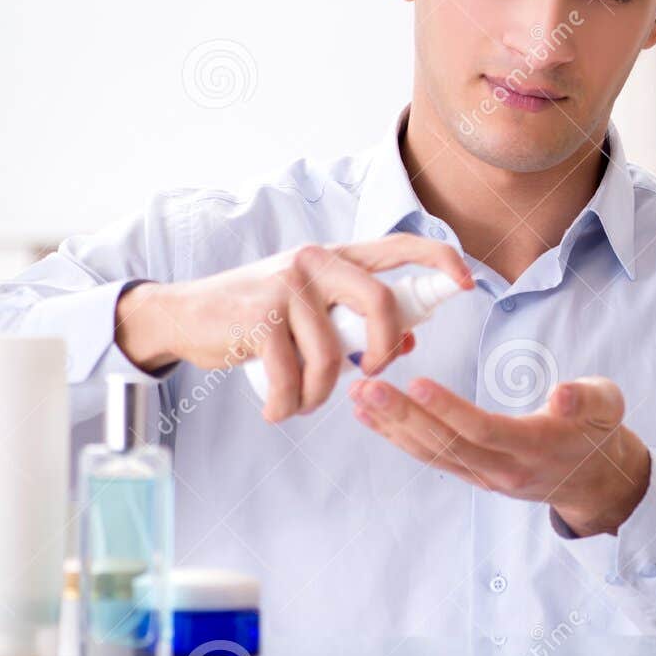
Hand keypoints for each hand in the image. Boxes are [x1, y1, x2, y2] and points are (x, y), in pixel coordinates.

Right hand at [114, 233, 472, 421]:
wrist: (186, 315)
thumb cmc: (258, 315)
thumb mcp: (311, 307)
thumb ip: (356, 317)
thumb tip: (411, 338)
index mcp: (336, 256)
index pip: (400, 246)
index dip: (441, 262)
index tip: (469, 284)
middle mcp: (316, 262)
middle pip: (380, 303)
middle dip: (385, 351)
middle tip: (370, 374)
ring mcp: (287, 286)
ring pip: (333, 355)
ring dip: (321, 393)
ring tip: (304, 401)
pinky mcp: (260, 317)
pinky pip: (294, 377)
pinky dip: (290, 405)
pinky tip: (279, 409)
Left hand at [349, 374, 651, 536]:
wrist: (595, 479)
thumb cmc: (597, 429)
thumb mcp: (608, 405)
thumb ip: (586, 398)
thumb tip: (561, 395)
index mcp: (537, 447)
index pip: (485, 430)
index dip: (449, 410)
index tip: (417, 383)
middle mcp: (505, 470)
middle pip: (447, 446)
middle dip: (403, 418)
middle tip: (366, 388)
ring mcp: (485, 477)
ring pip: (433, 454)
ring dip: (392, 428)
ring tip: (358, 398)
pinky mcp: (473, 474)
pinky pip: (431, 457)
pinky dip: (398, 437)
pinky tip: (371, 417)